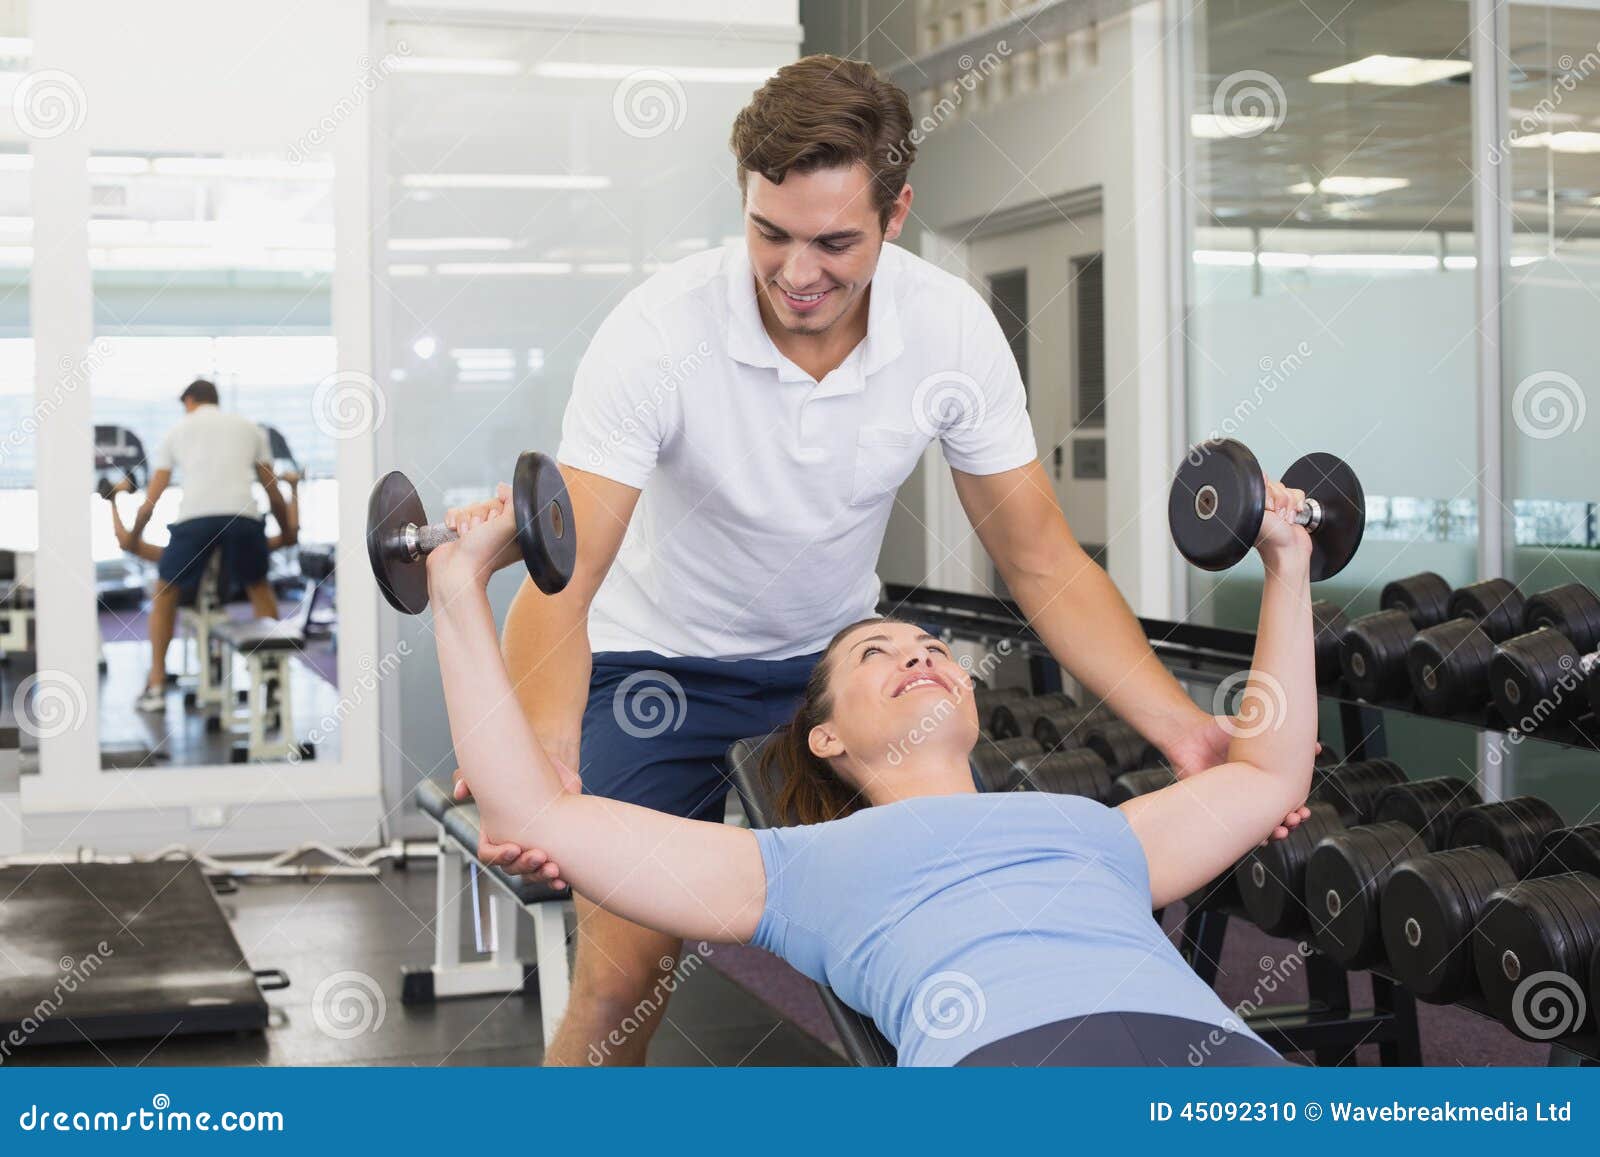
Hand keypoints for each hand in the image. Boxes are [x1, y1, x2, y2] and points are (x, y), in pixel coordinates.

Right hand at [442, 485, 524, 572]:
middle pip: (487, 504)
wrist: (455, 569)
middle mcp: (497, 534)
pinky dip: (454, 520)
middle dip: (480, 516)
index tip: (495, 525)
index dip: (498, 511)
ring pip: (471, 507)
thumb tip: (502, 487)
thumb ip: (514, 500)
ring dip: (466, 520)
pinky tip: (457, 533)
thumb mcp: (509, 523)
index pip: (507, 504)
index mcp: (514, 534)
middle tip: (481, 533)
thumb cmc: (484, 554)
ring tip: (468, 536)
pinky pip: (456, 511)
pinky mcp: (460, 532)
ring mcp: (478, 534)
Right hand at [452, 748, 579, 889]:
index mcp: (495, 832)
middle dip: (524, 865)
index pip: (488, 854)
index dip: (498, 855)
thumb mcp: (496, 773)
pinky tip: (562, 879)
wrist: (556, 768)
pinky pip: (550, 875)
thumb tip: (459, 791)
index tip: (513, 847)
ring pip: (530, 875)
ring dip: (540, 876)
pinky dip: (555, 881)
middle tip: (539, 855)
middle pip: (511, 868)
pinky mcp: (554, 851)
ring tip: (553, 868)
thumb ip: (470, 779)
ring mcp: (534, 849)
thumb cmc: (522, 771)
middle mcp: (514, 844)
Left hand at [1161, 714, 1321, 840]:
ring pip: (1256, 825)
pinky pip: (1232, 829)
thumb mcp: (1256, 731)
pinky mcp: (1214, 806)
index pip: (1283, 798)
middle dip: (1289, 822)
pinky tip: (1258, 838)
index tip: (1304, 810)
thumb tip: (1315, 747)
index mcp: (1259, 776)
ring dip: (1272, 832)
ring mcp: (1231, 801)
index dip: (1296, 807)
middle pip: (1273, 815)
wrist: (1188, 733)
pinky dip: (1246, 836)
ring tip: (1281, 830)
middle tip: (1296, 819)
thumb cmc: (1219, 730)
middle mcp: (1247, 791)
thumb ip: (1281, 737)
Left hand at [1254, 474, 1312, 559]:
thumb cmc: (1272, 539)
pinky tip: (1293, 518)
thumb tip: (1258, 477)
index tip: (1268, 507)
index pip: (1261, 482)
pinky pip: (1298, 494)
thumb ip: (1255, 496)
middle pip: (1277, 485)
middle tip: (1277, 517)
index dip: (1269, 494)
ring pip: (1288, 490)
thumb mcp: (1258, 514)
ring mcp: (1277, 505)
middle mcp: (1263, 503)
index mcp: (1250, 503)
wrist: (1291, 552)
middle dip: (1281, 501)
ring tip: (1284, 520)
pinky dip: (1299, 505)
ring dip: (1290, 506)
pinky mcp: (1291, 507)